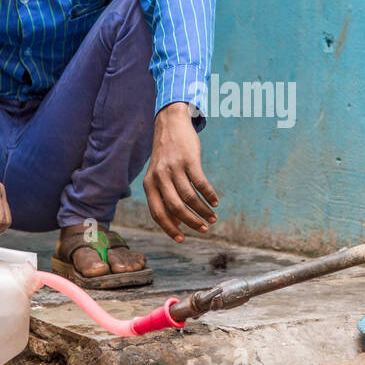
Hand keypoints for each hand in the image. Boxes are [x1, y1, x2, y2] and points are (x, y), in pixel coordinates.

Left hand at [143, 102, 218, 241]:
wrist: (169, 124)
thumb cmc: (166, 156)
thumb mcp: (158, 176)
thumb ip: (164, 197)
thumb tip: (177, 222)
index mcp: (149, 185)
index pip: (157, 213)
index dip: (170, 228)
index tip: (182, 239)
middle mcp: (159, 177)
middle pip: (176, 208)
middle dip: (191, 222)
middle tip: (203, 229)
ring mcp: (174, 168)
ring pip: (190, 197)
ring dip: (203, 210)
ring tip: (212, 217)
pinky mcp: (189, 160)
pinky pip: (201, 183)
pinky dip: (209, 195)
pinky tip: (215, 202)